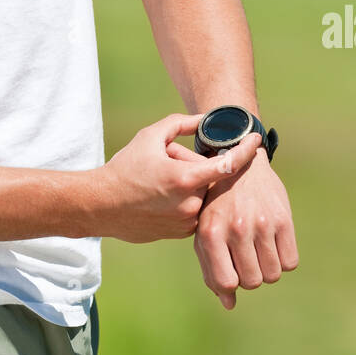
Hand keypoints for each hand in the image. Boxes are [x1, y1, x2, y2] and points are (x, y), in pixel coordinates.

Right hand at [98, 113, 259, 243]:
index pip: (229, 164)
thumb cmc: (124, 168)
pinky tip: (163, 196)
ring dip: (192, 184)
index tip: (256, 140)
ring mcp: (187, 222)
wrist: (100, 206)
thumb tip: (206, 120)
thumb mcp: (150, 137)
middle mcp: (190, 203)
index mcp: (185, 178)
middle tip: (170, 161)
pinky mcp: (181, 234)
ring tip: (162, 180)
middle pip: (211, 178)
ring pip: (204, 195)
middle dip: (197, 166)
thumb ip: (181, 123)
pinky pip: (196, 211)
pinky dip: (187, 200)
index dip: (246, 150)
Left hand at [167, 135, 297, 309]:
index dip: (231, 285)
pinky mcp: (283, 219)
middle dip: (250, 276)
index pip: (227, 282)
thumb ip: (212, 270)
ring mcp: (262, 223)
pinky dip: (283, 260)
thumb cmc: (217, 206)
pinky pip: (290, 261)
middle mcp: (236, 228)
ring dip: (267, 269)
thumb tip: (229, 304)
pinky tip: (274, 246)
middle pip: (253, 281)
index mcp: (211, 233)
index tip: (232, 272)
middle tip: (246, 259)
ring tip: (260, 252)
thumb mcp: (206, 233)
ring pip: (272, 274)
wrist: (241, 164)